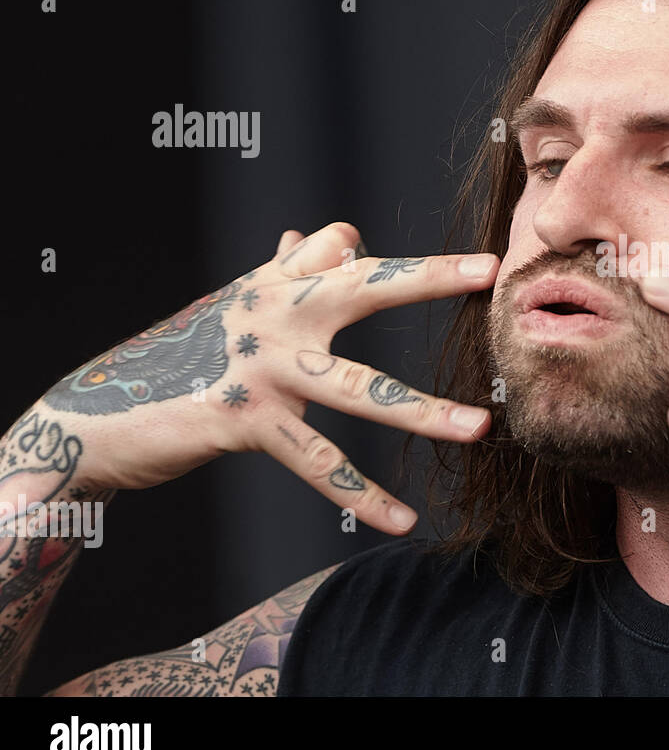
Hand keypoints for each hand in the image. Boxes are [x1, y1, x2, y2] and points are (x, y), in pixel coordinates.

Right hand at [11, 222, 498, 533]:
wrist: (99, 412)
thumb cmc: (183, 356)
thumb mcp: (238, 306)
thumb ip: (291, 268)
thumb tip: (338, 230)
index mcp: (273, 284)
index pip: (342, 248)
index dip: (385, 255)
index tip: (465, 263)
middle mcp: (271, 314)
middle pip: (362, 287)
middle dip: (428, 277)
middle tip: (488, 272)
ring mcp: (261, 368)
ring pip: (358, 389)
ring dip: (424, 412)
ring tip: (482, 429)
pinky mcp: (247, 422)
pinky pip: (319, 465)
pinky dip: (363, 498)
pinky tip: (405, 520)